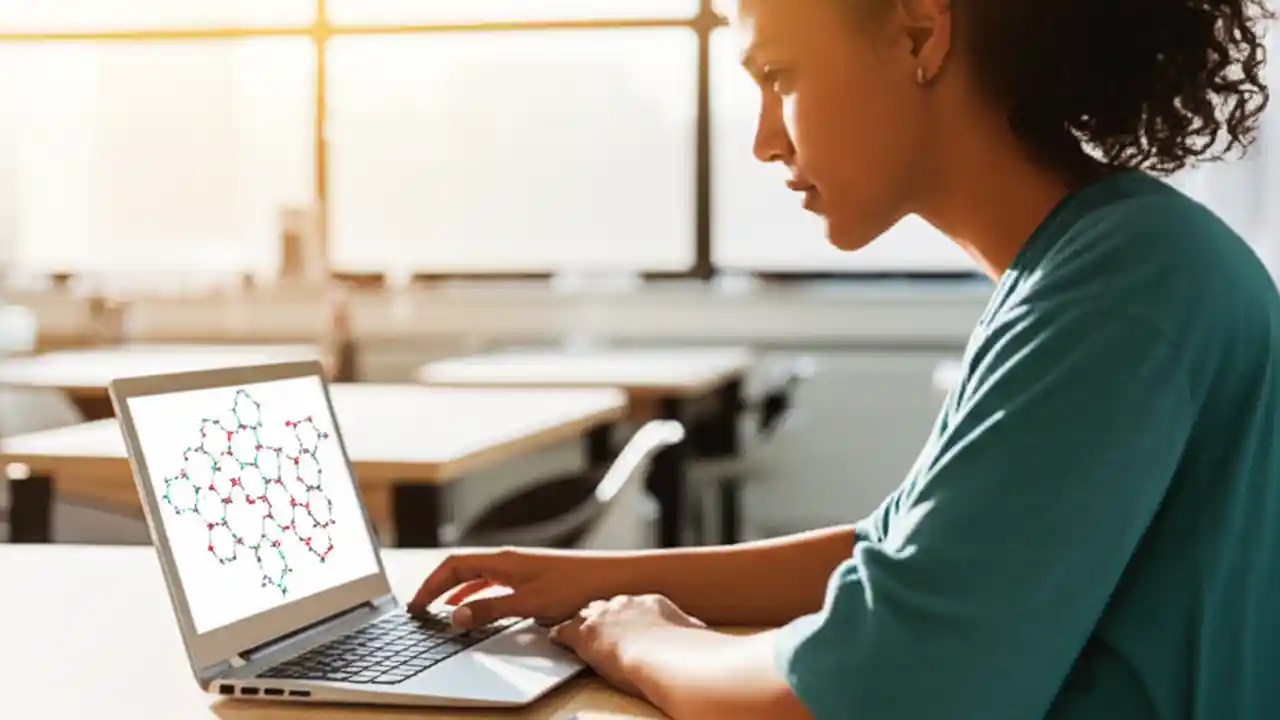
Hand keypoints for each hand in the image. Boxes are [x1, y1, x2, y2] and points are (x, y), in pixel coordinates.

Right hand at [407, 548, 627, 628]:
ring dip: (458, 593)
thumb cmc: (577, 587)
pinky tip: (481, 611)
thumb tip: (456, 618)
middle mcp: (510, 559)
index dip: (431, 584)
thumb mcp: (529, 603)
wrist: (615, 578)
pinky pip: (495, 584)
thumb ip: (491, 610)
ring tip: (444, 613)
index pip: (454, 565)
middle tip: (422, 609)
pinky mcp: (534, 577)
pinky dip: (478, 596)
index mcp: (503, 560)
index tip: (415, 604)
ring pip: (478, 577)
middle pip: (462, 569)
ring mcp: (522, 567)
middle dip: (439, 588)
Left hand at [550, 594, 707, 695]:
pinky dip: (557, 637)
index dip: (625, 619)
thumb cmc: (688, 654)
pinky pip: (563, 631)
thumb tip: (703, 640)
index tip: (625, 627)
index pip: (632, 607)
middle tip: (596, 628)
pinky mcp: (585, 633)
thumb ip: (692, 636)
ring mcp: (604, 616)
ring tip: (570, 631)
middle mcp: (626, 604)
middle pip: (605, 607)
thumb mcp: (695, 638)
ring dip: (578, 624)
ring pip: (582, 615)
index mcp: (654, 603)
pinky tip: (552, 640)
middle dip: (600, 617)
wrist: (669, 656)